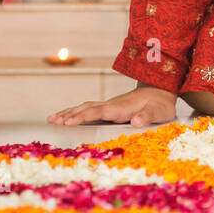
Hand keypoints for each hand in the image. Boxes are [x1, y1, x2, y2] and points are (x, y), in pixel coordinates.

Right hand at [48, 85, 177, 126]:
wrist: (161, 91)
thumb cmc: (160, 104)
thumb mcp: (159, 112)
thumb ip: (148, 116)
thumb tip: (137, 121)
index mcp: (121, 107)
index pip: (98, 112)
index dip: (83, 117)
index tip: (68, 122)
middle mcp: (112, 105)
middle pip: (87, 109)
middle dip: (69, 115)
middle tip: (52, 121)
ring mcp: (109, 106)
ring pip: (85, 108)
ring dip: (69, 113)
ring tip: (52, 119)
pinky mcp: (109, 109)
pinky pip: (89, 110)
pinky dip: (76, 113)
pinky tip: (67, 117)